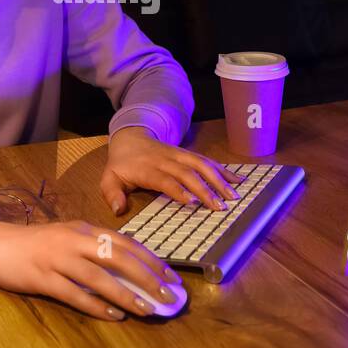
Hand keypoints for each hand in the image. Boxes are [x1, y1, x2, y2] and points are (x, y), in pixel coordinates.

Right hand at [0, 215, 183, 320]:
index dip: (151, 260)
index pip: (126, 242)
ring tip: (147, 309)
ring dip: (126, 295)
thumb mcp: (69, 236)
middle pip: (118, 258)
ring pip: (99, 278)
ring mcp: (58, 259)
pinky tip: (114, 316)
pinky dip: (96, 306)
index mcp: (84, 230)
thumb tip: (130, 265)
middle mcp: (74, 241)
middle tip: (167, 295)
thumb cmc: (37, 243)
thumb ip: (96, 246)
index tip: (171, 276)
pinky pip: (75, 294)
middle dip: (147, 277)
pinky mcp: (43, 278)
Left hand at [99, 126, 243, 215]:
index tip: (192, 202)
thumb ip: (111, 194)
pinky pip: (207, 161)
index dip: (178, 189)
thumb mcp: (108, 178)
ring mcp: (179, 155)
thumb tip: (118, 210)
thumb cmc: (121, 165)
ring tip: (234, 195)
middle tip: (220, 206)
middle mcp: (166, 160)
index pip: (165, 179)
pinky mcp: (188, 154)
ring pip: (201, 164)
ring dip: (219, 179)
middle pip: (188, 172)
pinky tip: (238, 179)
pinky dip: (224, 170)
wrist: (130, 138)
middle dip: (206, 189)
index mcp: (147, 168)